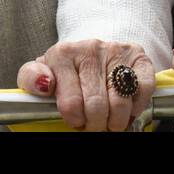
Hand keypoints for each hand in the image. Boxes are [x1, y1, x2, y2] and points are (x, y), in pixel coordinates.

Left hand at [17, 39, 153, 130]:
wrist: (91, 51)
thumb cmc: (66, 71)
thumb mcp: (43, 73)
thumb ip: (31, 79)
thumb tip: (43, 86)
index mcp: (62, 54)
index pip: (70, 103)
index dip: (74, 120)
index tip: (75, 120)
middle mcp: (90, 48)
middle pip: (96, 106)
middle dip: (95, 124)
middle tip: (92, 124)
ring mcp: (116, 51)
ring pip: (120, 102)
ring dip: (115, 121)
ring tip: (108, 120)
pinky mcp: (138, 57)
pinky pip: (142, 90)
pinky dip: (135, 107)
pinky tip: (125, 108)